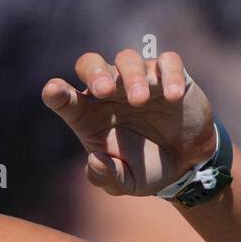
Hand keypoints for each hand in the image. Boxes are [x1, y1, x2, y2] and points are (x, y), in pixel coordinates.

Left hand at [41, 49, 216, 196]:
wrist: (186, 164)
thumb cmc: (146, 169)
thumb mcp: (125, 182)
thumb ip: (106, 177)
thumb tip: (94, 160)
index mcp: (89, 115)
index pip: (64, 97)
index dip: (56, 93)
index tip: (53, 91)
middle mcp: (110, 92)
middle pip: (90, 64)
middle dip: (94, 73)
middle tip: (104, 91)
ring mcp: (139, 80)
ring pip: (127, 59)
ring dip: (132, 77)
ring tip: (139, 102)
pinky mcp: (169, 76)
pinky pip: (167, 62)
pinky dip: (169, 75)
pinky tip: (172, 97)